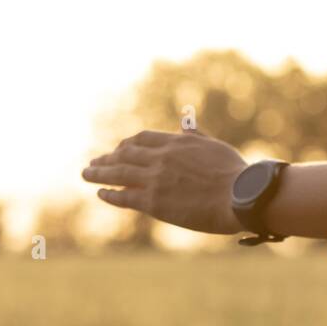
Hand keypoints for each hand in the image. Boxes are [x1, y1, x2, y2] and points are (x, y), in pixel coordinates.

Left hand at [82, 130, 246, 234]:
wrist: (240, 195)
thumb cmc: (234, 173)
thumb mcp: (215, 147)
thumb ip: (196, 136)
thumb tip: (185, 124)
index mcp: (176, 143)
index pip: (142, 139)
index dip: (127, 144)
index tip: (119, 149)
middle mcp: (161, 158)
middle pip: (125, 154)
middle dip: (108, 158)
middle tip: (95, 161)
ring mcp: (155, 179)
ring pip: (118, 173)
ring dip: (99, 172)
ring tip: (87, 173)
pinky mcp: (154, 202)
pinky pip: (124, 196)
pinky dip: (110, 194)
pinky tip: (100, 193)